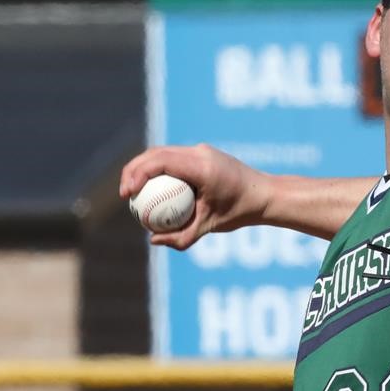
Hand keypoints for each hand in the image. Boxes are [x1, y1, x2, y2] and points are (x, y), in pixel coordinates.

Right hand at [119, 145, 269, 249]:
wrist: (265, 195)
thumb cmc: (240, 212)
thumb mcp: (210, 227)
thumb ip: (181, 236)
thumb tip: (153, 240)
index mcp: (201, 166)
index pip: (160, 161)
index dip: (137, 174)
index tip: (127, 194)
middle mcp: (199, 152)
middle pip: (155, 153)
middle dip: (133, 170)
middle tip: (124, 194)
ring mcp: (200, 150)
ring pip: (162, 152)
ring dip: (144, 168)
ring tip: (133, 192)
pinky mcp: (201, 154)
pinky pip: (173, 159)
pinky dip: (158, 171)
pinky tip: (153, 192)